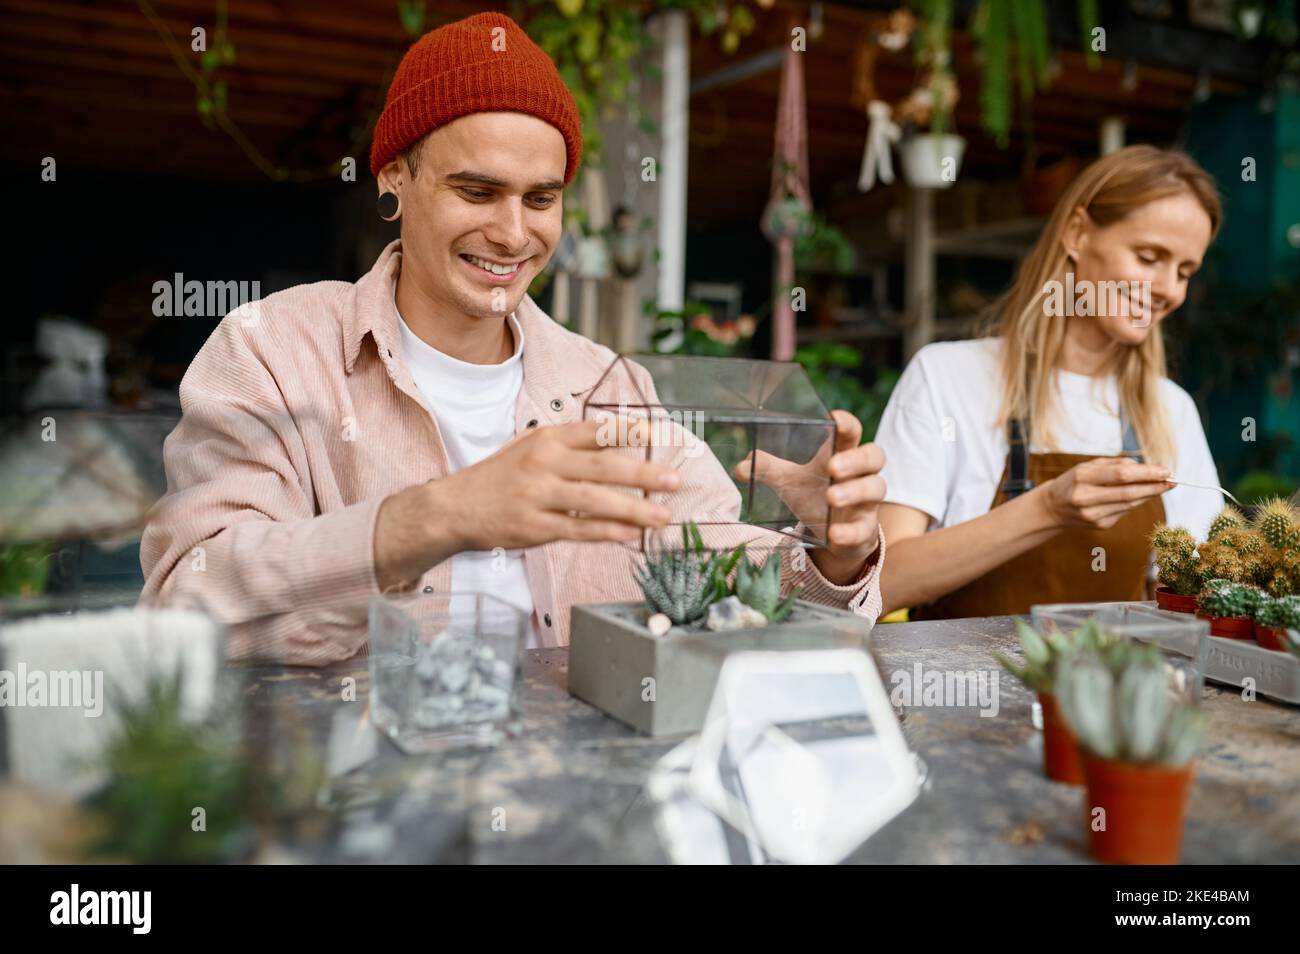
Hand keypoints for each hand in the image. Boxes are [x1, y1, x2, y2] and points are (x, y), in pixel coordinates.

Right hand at [376, 420, 677, 588]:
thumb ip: (571, 447)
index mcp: (547, 438)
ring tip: (662, 516)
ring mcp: (538, 495)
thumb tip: (620, 447)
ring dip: (633, 508)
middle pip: (603, 466)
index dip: (629, 432)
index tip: (659, 436)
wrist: (454, 507)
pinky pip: (578, 529)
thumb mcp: (531, 449)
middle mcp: (544, 462)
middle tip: (674, 481)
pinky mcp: (533, 526)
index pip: (595, 431)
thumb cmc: (500, 477)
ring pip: (594, 500)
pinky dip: (607, 532)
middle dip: (643, 474)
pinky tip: (630, 535)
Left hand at [734, 410, 884, 583]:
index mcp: (842, 455)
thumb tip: (741, 466)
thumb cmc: (814, 495)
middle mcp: (860, 475)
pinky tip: (835, 533)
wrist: (834, 535)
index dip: (847, 424)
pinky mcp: (865, 529)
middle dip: (856, 460)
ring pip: (877, 488)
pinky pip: (865, 528)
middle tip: (832, 468)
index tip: (834, 419)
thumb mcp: (790, 480)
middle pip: (874, 456)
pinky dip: (850, 531)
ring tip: (831, 498)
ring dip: (855, 492)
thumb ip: (768, 469)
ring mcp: (866, 502)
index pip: (853, 432)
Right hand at [1038, 457, 1171, 529]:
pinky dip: (1137, 501)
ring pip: (1130, 504)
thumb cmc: (1074, 481)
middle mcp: (1085, 498)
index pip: (1121, 475)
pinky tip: (1141, 495)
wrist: (1053, 508)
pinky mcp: (1100, 525)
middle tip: (1172, 481)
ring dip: (1149, 494)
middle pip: (1128, 493)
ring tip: (1162, 486)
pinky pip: (1125, 511)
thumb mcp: (1088, 466)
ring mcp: (1093, 515)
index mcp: (1082, 478)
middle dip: (1154, 487)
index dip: (1146, 473)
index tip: (1165, 471)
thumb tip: (1147, 469)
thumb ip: (1116, 464)